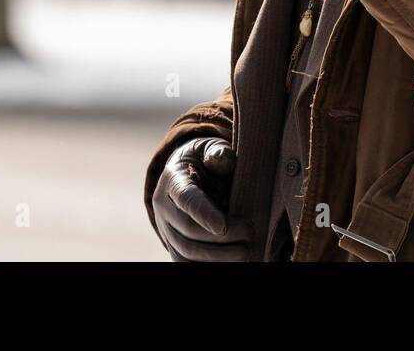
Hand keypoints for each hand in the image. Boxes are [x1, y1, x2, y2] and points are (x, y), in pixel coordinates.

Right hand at [152, 136, 252, 260]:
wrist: (186, 173)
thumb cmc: (204, 160)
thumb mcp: (209, 147)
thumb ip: (217, 151)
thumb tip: (224, 158)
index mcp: (173, 179)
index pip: (186, 199)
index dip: (203, 214)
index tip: (223, 226)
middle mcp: (164, 206)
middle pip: (188, 230)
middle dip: (221, 238)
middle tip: (250, 234)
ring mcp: (166, 228)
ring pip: (186, 251)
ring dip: (217, 257)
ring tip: (245, 252)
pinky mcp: (173, 244)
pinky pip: (184, 261)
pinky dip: (207, 265)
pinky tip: (230, 262)